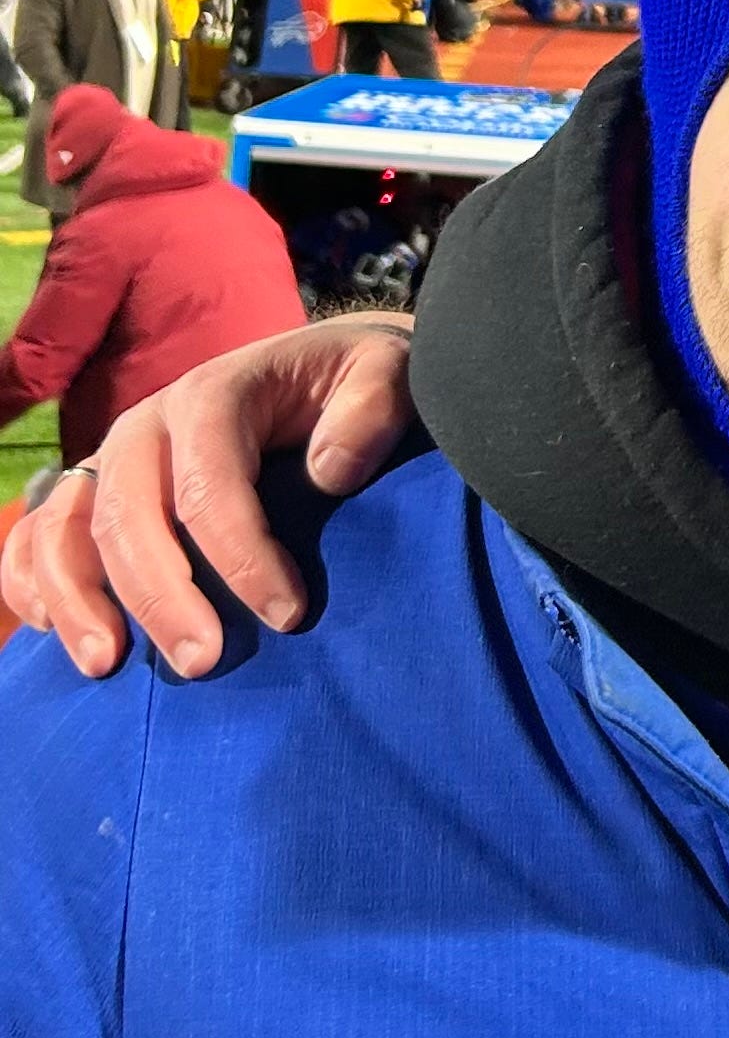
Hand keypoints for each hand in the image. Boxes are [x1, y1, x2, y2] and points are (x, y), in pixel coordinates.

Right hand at [0, 317, 416, 678]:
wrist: (317, 373)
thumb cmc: (350, 383)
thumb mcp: (384, 374)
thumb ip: (371, 408)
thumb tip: (331, 470)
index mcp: (215, 393)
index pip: (209, 478)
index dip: (240, 552)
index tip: (287, 615)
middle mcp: (150, 423)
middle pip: (129, 511)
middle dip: (161, 593)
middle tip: (203, 662)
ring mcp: (113, 458)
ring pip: (67, 525)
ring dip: (79, 596)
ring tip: (108, 665)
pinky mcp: (94, 491)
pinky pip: (39, 535)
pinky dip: (35, 582)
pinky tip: (58, 634)